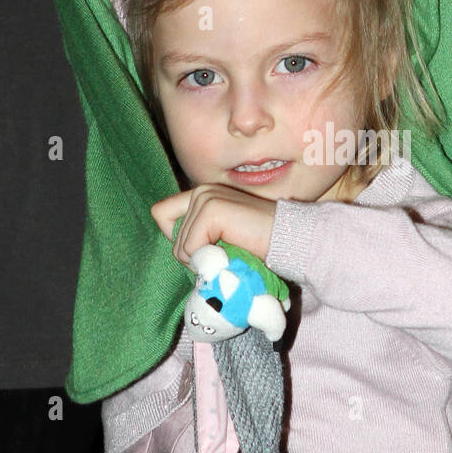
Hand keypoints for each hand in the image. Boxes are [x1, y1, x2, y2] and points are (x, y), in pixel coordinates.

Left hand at [151, 184, 276, 265]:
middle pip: (172, 238)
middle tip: (224, 254)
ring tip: (230, 253)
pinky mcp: (211, 210)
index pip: (161, 214)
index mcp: (202, 195)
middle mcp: (201, 192)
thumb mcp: (222, 238)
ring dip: (204, 260)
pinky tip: (231, 254)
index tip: (204, 250)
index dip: (177, 239)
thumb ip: (200, 238)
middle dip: (195, 256)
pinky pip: (191, 249)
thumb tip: (181, 257)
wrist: (289, 240)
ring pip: (181, 247)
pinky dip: (208, 260)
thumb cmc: (260, 245)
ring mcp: (205, 198)